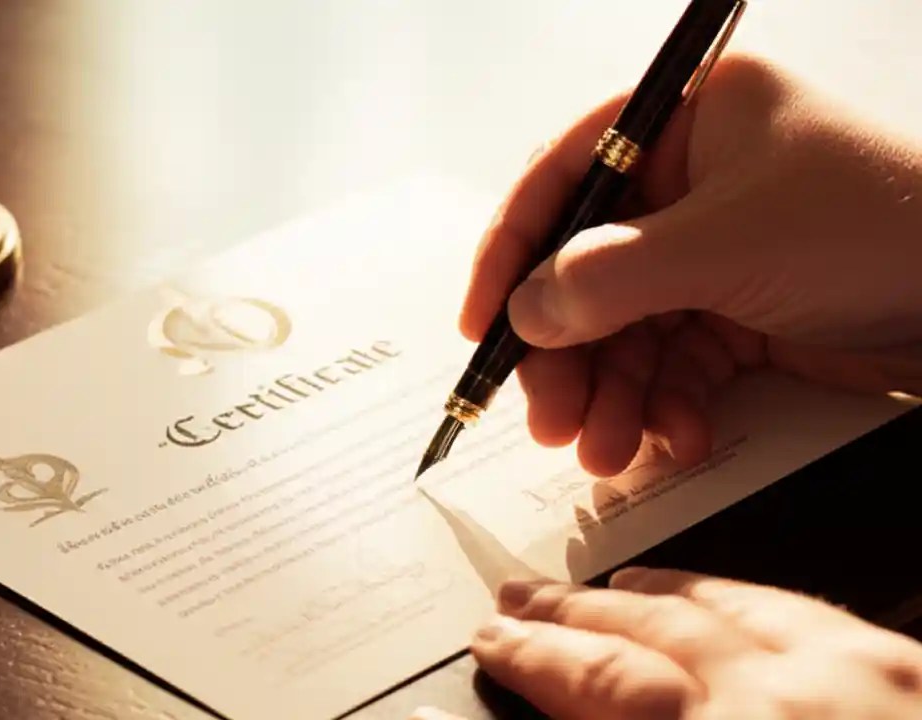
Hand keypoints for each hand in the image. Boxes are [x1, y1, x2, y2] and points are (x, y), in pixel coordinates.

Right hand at [410, 567, 921, 719]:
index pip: (600, 690)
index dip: (536, 661)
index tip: (494, 641)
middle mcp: (791, 700)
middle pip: (653, 635)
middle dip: (574, 613)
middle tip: (522, 596)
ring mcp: (863, 679)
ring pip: (732, 608)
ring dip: (656, 594)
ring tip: (609, 584)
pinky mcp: (915, 675)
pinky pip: (813, 612)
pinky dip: (752, 597)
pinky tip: (739, 599)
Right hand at [460, 53, 921, 476]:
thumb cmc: (880, 229)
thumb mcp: (726, 244)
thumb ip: (608, 276)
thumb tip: (523, 312)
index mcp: (686, 121)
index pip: (564, 177)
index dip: (511, 251)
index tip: (480, 324)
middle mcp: (692, 182)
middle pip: (586, 271)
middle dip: (566, 355)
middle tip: (547, 421)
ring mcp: (715, 251)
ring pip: (624, 329)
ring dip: (610, 396)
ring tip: (604, 452)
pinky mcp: (741, 312)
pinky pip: (675, 363)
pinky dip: (666, 407)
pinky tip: (676, 439)